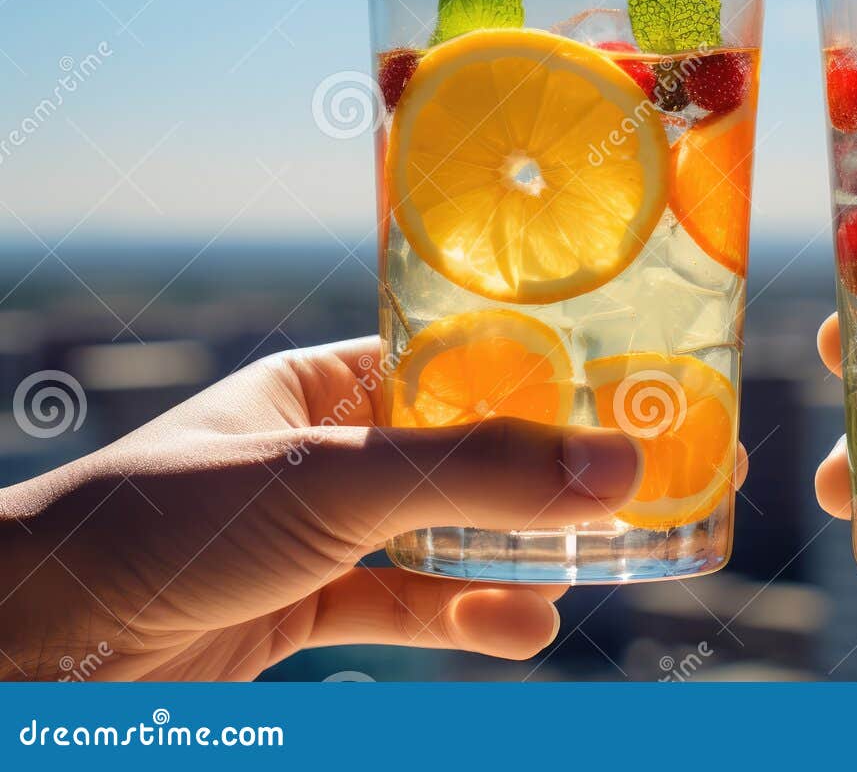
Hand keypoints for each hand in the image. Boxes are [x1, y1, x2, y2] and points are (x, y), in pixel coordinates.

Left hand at [0, 338, 742, 680]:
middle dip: (551, 478)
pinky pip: (411, 609)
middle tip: (649, 483)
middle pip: (469, 457)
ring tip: (596, 569)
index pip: (460, 362)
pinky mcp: (310, 607)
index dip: (546, 376)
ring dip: (520, 559)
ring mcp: (323, 532)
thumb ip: (478, 476)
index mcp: (327, 381)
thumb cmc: (165, 518)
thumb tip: (618, 467)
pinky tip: (521, 628)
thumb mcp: (336, 481)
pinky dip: (467, 621)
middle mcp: (331, 450)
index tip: (631, 388)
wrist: (38, 640)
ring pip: (451, 539)